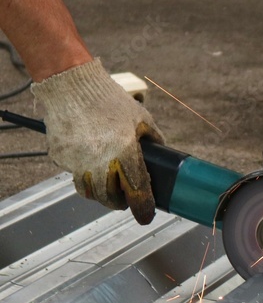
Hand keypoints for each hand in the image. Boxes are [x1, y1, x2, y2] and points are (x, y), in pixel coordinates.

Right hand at [31, 59, 162, 224]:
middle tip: (124, 198)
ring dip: (100, 192)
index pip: (137, 191)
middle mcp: (100, 162)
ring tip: (106, 183)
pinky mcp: (60, 157)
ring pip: (89, 191)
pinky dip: (82, 174)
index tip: (145, 217)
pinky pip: (73, 174)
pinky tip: (88, 160)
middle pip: (109, 198)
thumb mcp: (141, 118)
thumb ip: (153, 138)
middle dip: (119, 202)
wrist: (71, 86)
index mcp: (125, 153)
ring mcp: (77, 161)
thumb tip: (161, 153)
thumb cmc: (109, 100)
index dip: (142, 208)